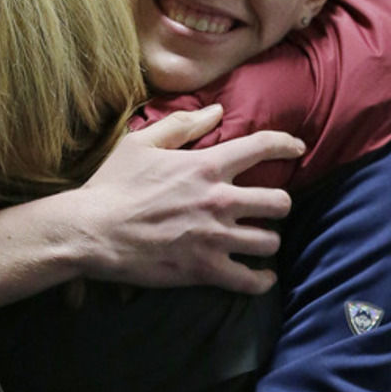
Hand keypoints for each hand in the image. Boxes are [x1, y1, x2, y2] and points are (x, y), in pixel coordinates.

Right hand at [71, 105, 303, 293]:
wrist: (92, 232)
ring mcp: (214, 237)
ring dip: (267, 241)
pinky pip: (250, 280)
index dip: (286, 145)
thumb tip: (215, 111)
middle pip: (278, 202)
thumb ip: (181, 126)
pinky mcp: (204, 269)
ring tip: (259, 242)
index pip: (261, 147)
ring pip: (269, 241)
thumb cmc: (112, 187)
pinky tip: (260, 277)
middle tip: (269, 209)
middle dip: (278, 205)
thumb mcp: (140, 144)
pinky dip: (260, 280)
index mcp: (205, 166)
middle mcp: (218, 200)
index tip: (297, 148)